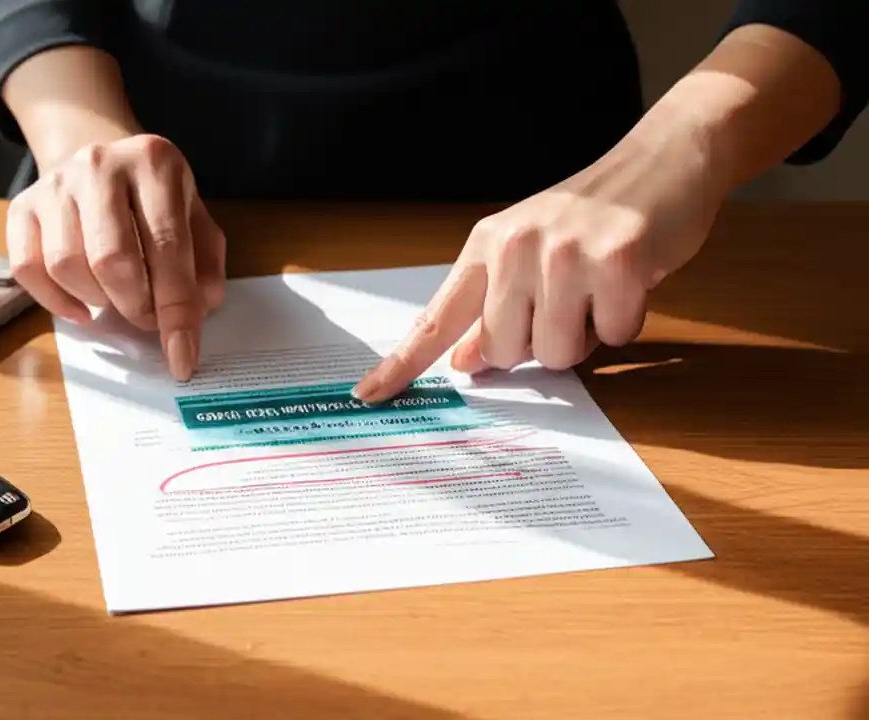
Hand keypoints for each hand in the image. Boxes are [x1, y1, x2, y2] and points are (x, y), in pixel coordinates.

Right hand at [6, 134, 225, 380]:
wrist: (102, 162)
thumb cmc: (153, 200)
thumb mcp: (194, 218)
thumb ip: (205, 264)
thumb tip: (199, 311)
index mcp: (153, 162)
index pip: (167, 246)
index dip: (176, 309)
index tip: (183, 356)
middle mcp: (100, 165)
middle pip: (111, 259)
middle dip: (135, 307)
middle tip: (147, 319)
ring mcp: (55, 184)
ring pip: (66, 266)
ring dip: (97, 301)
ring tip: (116, 299)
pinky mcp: (22, 206)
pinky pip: (27, 269)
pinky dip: (55, 302)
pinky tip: (82, 307)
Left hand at [353, 123, 728, 402]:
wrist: (665, 159)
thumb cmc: (593, 218)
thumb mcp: (529, 255)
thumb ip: (493, 307)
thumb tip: (465, 361)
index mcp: (487, 247)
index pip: (435, 318)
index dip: (402, 362)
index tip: (368, 394)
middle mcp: (516, 248)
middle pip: (504, 351)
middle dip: (538, 344)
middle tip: (568, 300)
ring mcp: (565, 253)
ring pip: (557, 354)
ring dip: (585, 336)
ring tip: (598, 289)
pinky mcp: (617, 262)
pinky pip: (613, 336)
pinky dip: (626, 320)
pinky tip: (631, 280)